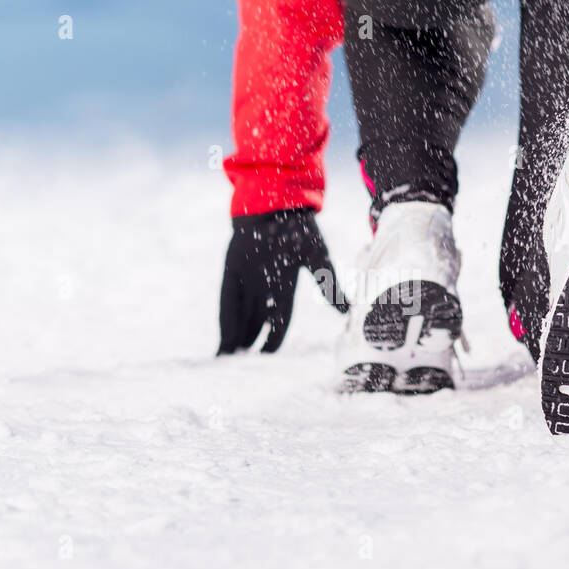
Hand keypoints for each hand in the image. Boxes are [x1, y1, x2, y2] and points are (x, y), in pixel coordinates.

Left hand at [218, 207, 348, 353]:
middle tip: (242, 368)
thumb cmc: (300, 228)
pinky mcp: (231, 271)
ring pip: (239, 316)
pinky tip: (222, 339)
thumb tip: (346, 311)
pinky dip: (225, 321)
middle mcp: (262, 288)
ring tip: (228, 361)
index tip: (267, 357)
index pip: (277, 321)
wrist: (277, 201)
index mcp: (283, 288)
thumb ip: (329, 285)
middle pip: (254, 323)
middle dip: (249, 344)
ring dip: (234, 337)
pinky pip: (226, 301)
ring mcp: (246, 280)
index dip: (272, 339)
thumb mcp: (317, 258)